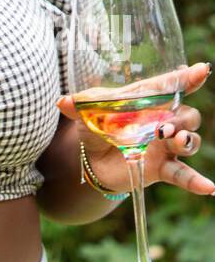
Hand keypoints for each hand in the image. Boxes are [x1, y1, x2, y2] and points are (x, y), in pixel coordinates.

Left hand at [57, 61, 214, 196]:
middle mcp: (166, 120)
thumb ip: (79, 105)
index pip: (174, 86)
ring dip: (187, 141)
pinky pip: (184, 175)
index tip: (202, 72)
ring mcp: (167, 145)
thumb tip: (62, 102)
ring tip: (177, 142)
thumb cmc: (97, 126)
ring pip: (190, 141)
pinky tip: (209, 189)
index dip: (189, 79)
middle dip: (182, 119)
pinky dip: (197, 182)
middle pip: (188, 115)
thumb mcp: (87, 114)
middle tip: (165, 127)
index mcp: (151, 100)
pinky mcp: (163, 169)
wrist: (92, 158)